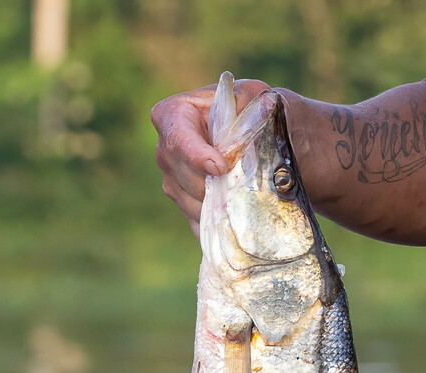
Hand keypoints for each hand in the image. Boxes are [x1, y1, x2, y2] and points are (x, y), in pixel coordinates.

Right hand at [151, 79, 268, 236]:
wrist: (258, 139)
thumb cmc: (253, 111)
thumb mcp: (254, 96)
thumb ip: (253, 101)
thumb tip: (261, 111)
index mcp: (173, 115)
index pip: (178, 138)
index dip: (197, 156)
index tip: (221, 167)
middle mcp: (165, 150)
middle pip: (186, 177)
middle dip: (215, 184)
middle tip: (245, 184)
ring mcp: (172, 181)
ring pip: (192, 203)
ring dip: (220, 205)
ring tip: (245, 198)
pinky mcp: (184, 205)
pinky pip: (197, 222)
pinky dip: (218, 223)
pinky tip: (237, 218)